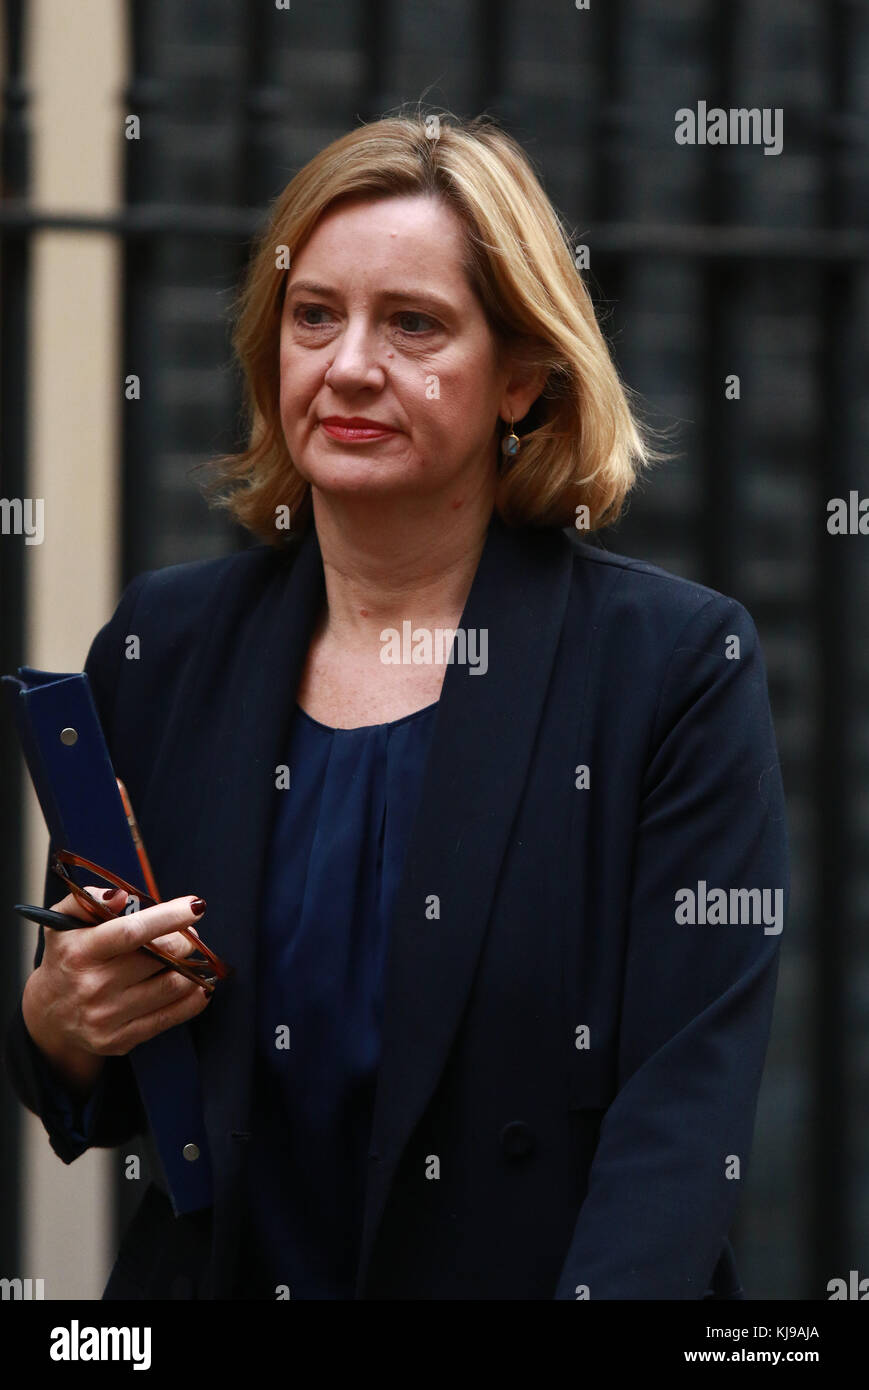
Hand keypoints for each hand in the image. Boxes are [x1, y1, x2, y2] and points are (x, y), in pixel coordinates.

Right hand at [22, 886, 212, 1097]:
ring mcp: (107, 1017)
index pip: (131, 931)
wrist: (50, 1012)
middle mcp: (92, 987)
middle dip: (184, 940)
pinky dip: (194, 998)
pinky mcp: (120, 1040)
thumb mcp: (63, 921)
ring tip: (192, 956)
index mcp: (79, 953)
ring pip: (171, 987)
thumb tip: (120, 896)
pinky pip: (171, 1017)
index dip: (168, 917)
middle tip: (190, 934)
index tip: (194, 906)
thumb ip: (87, 900)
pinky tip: (198, 983)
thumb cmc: (67, 956)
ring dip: (193, 967)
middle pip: (159, 958)